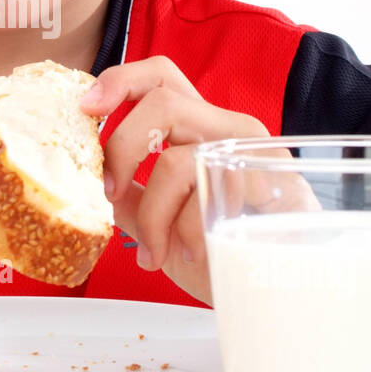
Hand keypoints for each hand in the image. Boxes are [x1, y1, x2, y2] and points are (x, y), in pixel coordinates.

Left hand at [79, 57, 318, 305]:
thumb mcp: (166, 224)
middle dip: (121, 149)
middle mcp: (231, 129)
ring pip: (176, 160)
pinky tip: (192, 255)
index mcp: (204, 128)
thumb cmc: (228, 256)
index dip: (119, 80)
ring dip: (153, 215)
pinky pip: (203, 198)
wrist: (285, 294)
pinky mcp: (272, 184)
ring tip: (157, 252)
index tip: (85, 107)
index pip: (162, 77)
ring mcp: (253, 153)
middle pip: (162, 102)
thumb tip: (99, 183)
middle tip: (110, 193)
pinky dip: (183, 232)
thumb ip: (134, 198)